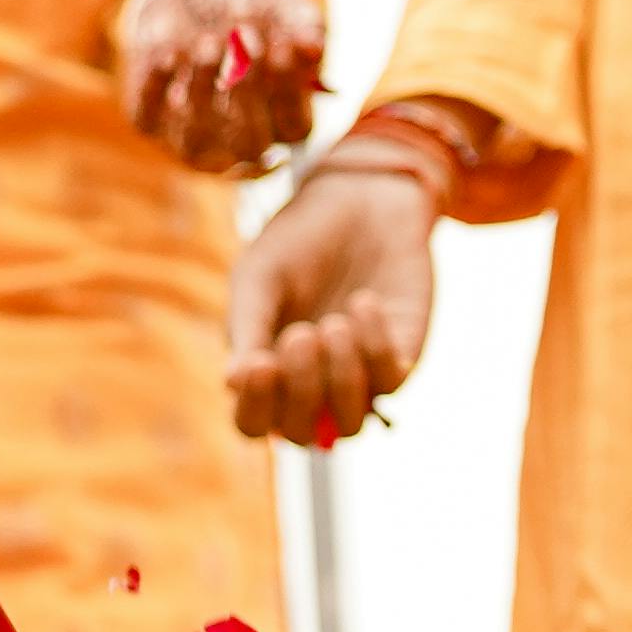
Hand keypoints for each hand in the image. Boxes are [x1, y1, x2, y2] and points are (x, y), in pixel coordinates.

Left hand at [116, 0, 329, 176]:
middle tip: (246, 42)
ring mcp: (192, 138)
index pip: (294, 127)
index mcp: (283, 121)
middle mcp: (239, 141)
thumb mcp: (280, 6)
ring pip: (195, 138)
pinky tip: (169, 52)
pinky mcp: (151, 123)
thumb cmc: (251, 9)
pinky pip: (149, 119)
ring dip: (201, 88)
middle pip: (248, 144)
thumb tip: (314, 47)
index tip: (283, 47)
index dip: (289, 92)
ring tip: (208, 40)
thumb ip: (301, 24)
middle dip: (246, 94)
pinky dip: (156, 87)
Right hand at [223, 166, 437, 445]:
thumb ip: (248, 328)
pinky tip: (363, 302)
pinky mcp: (401, 357)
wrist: (362, 199)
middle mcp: (310, 386)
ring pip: (349, 421)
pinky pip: (389, 381)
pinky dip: (375, 347)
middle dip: (302, 388)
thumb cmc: (299, 240)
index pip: (253, 423)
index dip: (255, 408)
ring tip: (336, 323)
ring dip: (341, 378)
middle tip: (303, 334)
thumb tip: (230, 383)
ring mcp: (357, 377)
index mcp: (265, 372)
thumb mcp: (261, 277)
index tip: (259, 365)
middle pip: (300, 432)